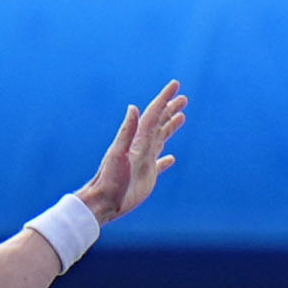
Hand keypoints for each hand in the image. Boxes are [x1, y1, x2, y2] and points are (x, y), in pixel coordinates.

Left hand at [76, 81, 186, 225]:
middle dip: (171, 109)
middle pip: (159, 123)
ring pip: (161, 139)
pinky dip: (166, 159)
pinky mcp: (147, 177)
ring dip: (170, 127)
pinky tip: (171, 158)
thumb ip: (127, 131)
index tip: (176, 84)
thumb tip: (133, 107)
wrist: (103, 202)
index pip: (154, 114)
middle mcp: (142, 147)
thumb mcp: (118, 154)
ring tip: (181, 117)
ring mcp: (145, 161)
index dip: (165, 98)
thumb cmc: (109, 180)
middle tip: (184, 98)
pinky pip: (159, 164)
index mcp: (138, 140)